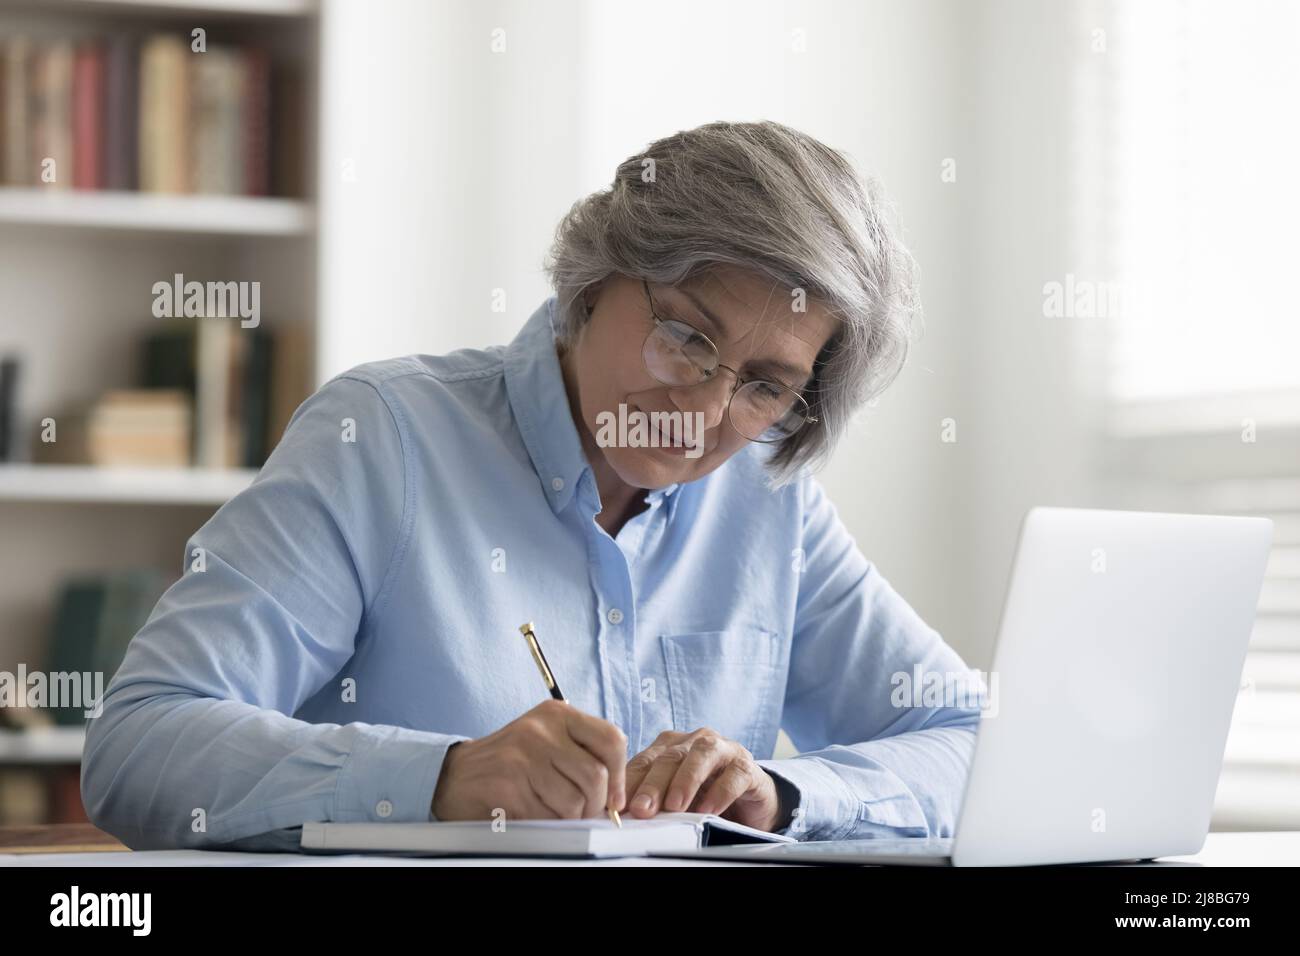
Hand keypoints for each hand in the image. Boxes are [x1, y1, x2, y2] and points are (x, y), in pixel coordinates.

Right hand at [432, 699, 626, 821]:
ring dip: (567, 818)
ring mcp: (523, 754)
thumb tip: (618, 793)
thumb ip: (582, 755)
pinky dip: (544, 823)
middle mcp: (541, 729)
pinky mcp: (508, 782)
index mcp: (558, 714)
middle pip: (595, 777)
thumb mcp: (548, 742)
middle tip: (580, 813)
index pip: (611, 739)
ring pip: (573, 802)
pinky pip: (546, 816)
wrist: (456, 775)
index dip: (619, 776)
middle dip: (593, 806)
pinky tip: (529, 810)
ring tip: (549, 810)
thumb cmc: (511, 763)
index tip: (613, 799)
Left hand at [622, 728, 783, 832]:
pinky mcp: (746, 765)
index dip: (629, 783)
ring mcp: (723, 749)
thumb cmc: (705, 796)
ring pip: (701, 754)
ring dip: (686, 780)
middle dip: (653, 784)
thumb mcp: (674, 798)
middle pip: (669, 757)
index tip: (616, 806)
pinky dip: (721, 791)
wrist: (749, 802)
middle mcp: (694, 741)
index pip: (644, 761)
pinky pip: (734, 773)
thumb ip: (652, 800)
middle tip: (641, 808)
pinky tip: (709, 809)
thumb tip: (622, 815)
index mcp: (670, 746)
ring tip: (675, 805)